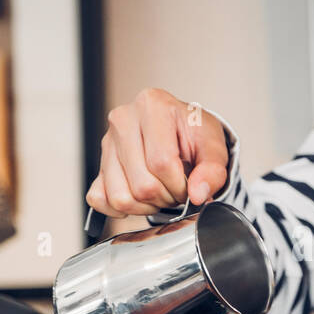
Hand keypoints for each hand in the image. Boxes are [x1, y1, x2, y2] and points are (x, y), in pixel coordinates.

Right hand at [86, 88, 229, 217]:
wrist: (178, 129)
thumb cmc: (193, 133)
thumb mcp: (214, 146)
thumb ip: (213, 170)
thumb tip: (198, 194)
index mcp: (153, 106)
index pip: (161, 163)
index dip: (180, 185)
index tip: (190, 184)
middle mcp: (123, 120)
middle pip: (142, 184)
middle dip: (166, 197)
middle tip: (177, 188)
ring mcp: (107, 142)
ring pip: (120, 196)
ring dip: (145, 206)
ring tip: (160, 191)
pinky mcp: (99, 163)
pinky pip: (99, 199)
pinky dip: (120, 208)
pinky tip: (139, 197)